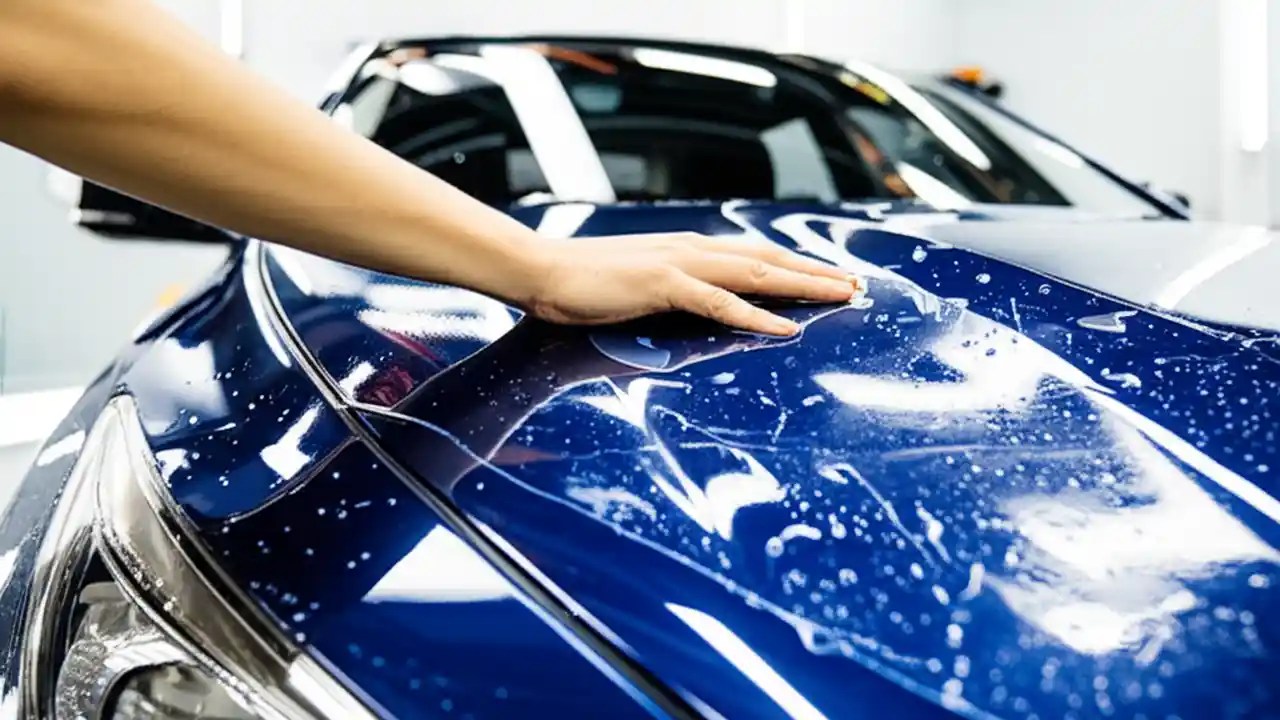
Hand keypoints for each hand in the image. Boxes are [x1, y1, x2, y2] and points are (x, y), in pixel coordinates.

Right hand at [522, 233, 857, 335]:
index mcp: (688, 250)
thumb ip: (672, 290)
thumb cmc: (585, 283)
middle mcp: (692, 250)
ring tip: (841, 296)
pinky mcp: (662, 284)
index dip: (796, 266)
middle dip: (816, 273)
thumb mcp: (639, 284)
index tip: (830, 278)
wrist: (541, 270)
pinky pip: (720, 302)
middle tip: (858, 285)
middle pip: (768, 260)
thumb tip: (697, 303)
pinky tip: (786, 327)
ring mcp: (679, 264)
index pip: (754, 256)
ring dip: (803, 285)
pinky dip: (756, 315)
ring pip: (756, 274)